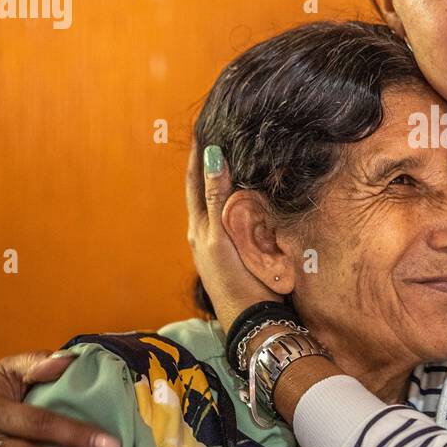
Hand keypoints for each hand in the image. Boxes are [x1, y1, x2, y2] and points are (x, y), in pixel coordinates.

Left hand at [185, 145, 275, 333]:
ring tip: (229, 158)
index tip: (202, 128)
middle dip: (207, 164)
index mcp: (198, 227)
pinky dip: (232, 199)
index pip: (196, 181)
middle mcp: (204, 233)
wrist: (251, 318)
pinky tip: (243, 194)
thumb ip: (217, 198)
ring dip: (220, 181)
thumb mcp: (221, 236)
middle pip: (203, 190)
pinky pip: (230, 216)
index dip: (198, 156)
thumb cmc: (235, 279)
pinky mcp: (233, 252)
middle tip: (215, 136)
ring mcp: (218, 244)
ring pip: (216, 203)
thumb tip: (213, 157)